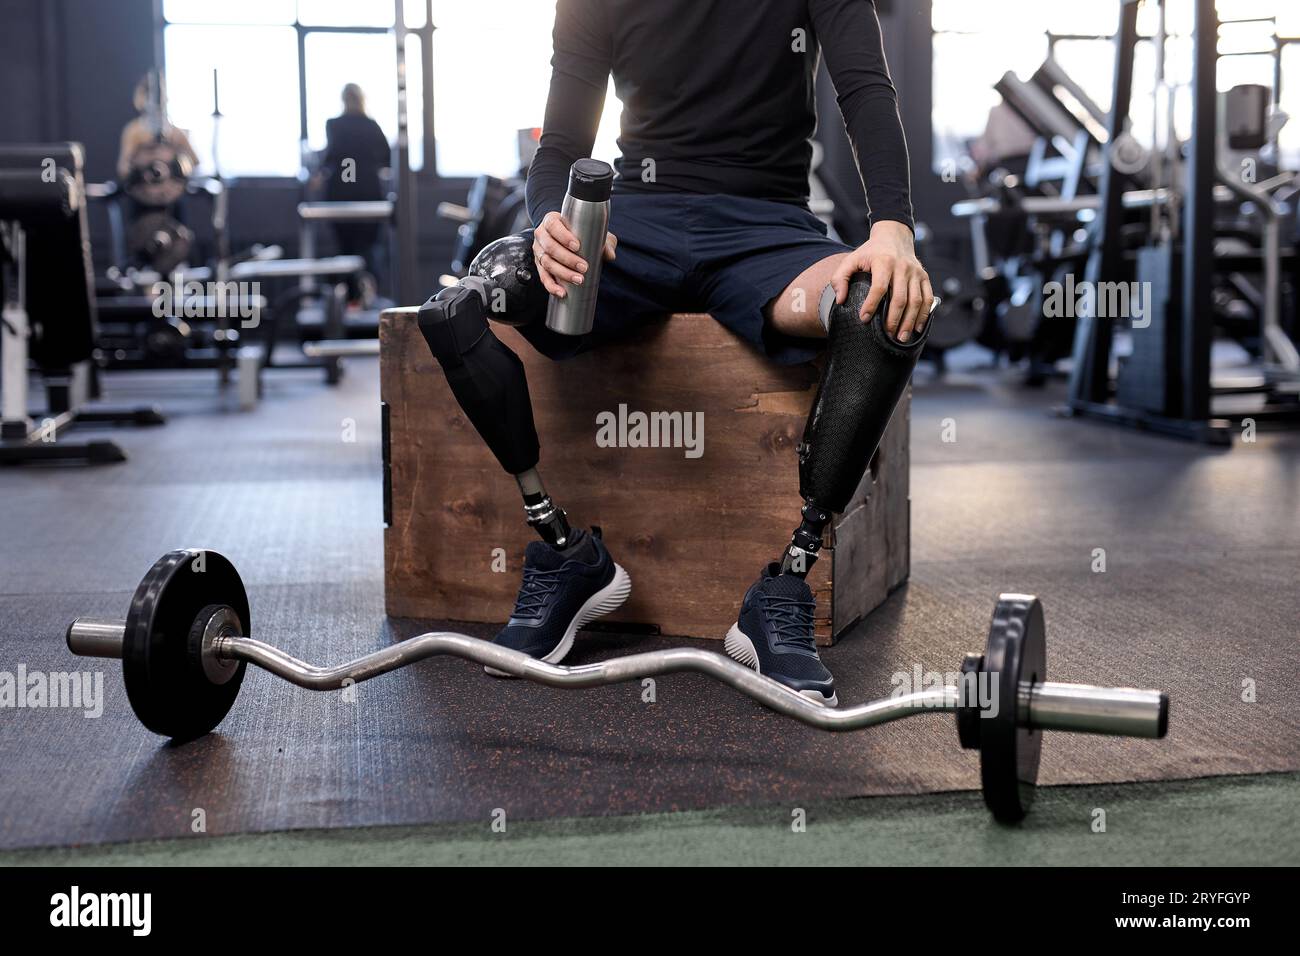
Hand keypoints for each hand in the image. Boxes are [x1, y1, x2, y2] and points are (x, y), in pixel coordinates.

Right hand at [533, 211, 617, 297]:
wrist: (572, 241)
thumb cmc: (583, 234)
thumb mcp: (595, 232)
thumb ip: (605, 241)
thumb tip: (609, 254)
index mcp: (551, 220)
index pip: (553, 226)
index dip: (563, 236)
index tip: (577, 246)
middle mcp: (542, 235)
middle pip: (550, 247)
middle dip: (567, 259)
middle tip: (584, 267)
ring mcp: (539, 251)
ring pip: (546, 263)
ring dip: (562, 273)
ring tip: (579, 280)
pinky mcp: (540, 266)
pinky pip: (543, 277)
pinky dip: (552, 286)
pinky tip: (562, 292)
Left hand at [829, 220, 933, 341]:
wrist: (894, 236)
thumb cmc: (870, 252)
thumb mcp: (851, 260)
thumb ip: (840, 278)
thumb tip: (841, 300)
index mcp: (884, 262)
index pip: (879, 287)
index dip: (871, 304)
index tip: (864, 319)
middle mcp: (903, 267)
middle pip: (900, 298)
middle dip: (894, 320)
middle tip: (887, 336)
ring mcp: (916, 272)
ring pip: (915, 301)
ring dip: (909, 322)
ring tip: (901, 338)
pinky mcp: (924, 277)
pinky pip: (927, 298)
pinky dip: (923, 314)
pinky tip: (916, 328)